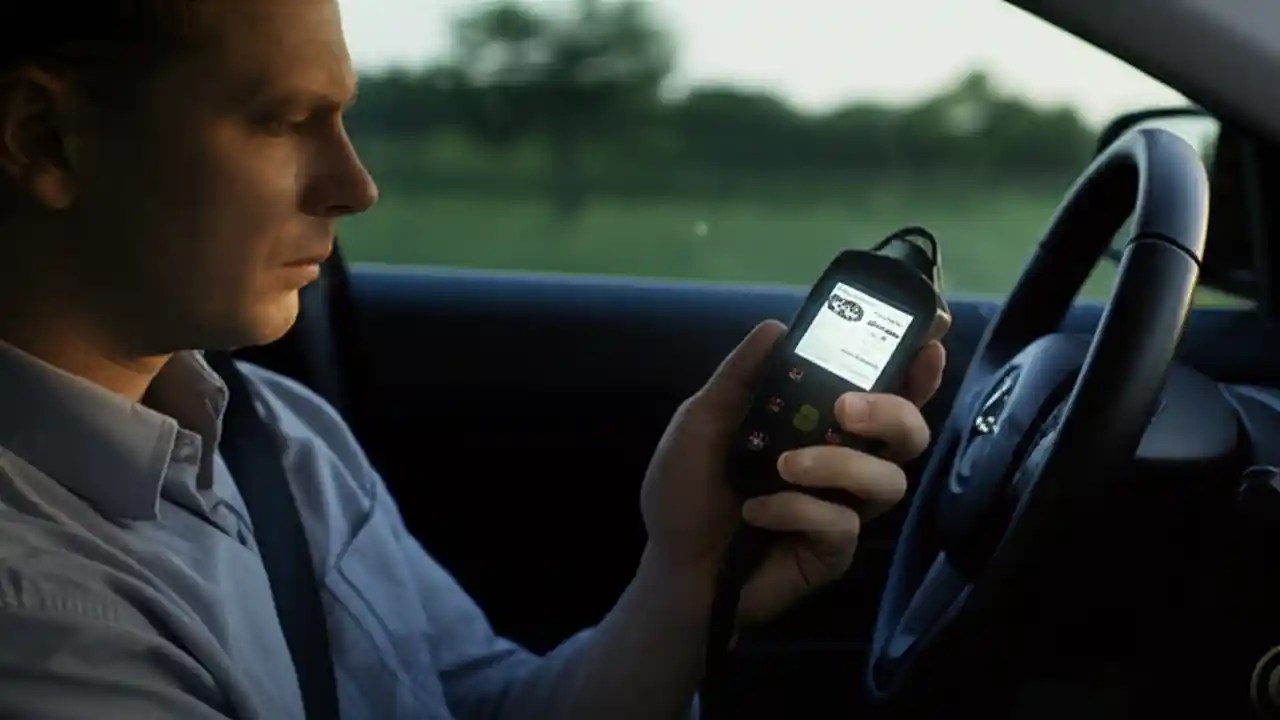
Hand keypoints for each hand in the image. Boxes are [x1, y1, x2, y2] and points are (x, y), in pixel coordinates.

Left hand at [639, 320, 945, 627]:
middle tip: (847, 407)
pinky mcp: (836, 551)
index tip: (932, 333)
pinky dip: (797, 509)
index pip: (884, 388)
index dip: (916, 364)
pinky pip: (843, 523)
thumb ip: (740, 377)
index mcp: (821, 423)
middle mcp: (845, 461)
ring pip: (889, 480)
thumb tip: (776, 327)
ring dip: (839, 464)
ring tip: (785, 465)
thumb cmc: (688, 491)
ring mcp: (846, 508)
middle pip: (910, 431)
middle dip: (893, 411)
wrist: (671, 564)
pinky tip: (757, 511)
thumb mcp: (703, 421)